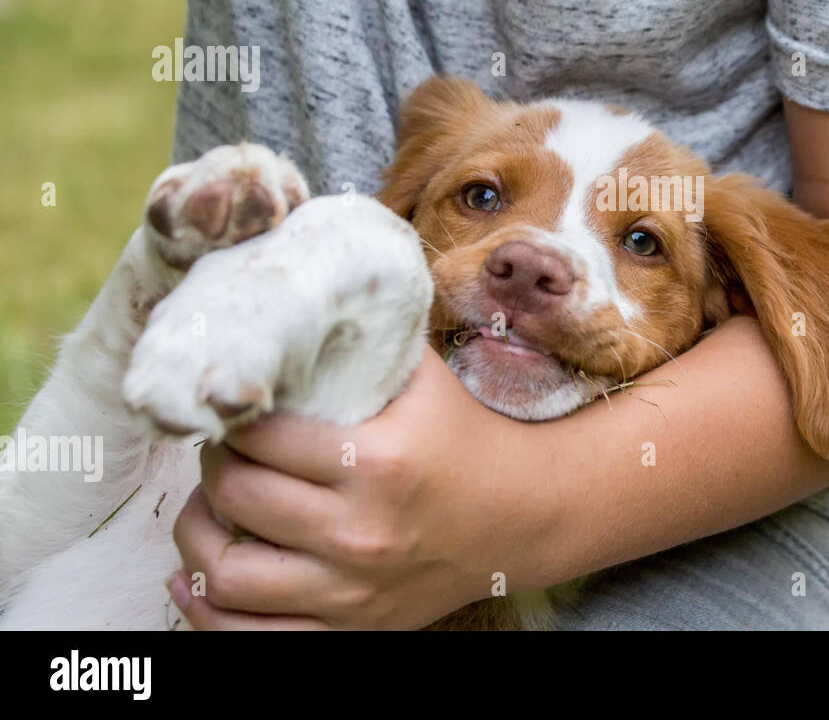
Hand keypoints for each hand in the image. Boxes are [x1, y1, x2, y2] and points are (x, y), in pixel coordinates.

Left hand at [167, 346, 545, 628]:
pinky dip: (206, 610)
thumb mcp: (423, 377)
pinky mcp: (351, 629)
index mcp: (379, 461)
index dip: (233, 416)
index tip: (235, 408)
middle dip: (213, 465)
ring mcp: (352, 591)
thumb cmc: (465, 436)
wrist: (523, 514)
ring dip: (196, 535)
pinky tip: (193, 577)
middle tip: (222, 449)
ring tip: (207, 507)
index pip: (261, 435)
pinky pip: (248, 637)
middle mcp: (361, 532)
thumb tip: (294, 302)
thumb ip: (364, 337)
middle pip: (236, 496)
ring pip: (227, 573)